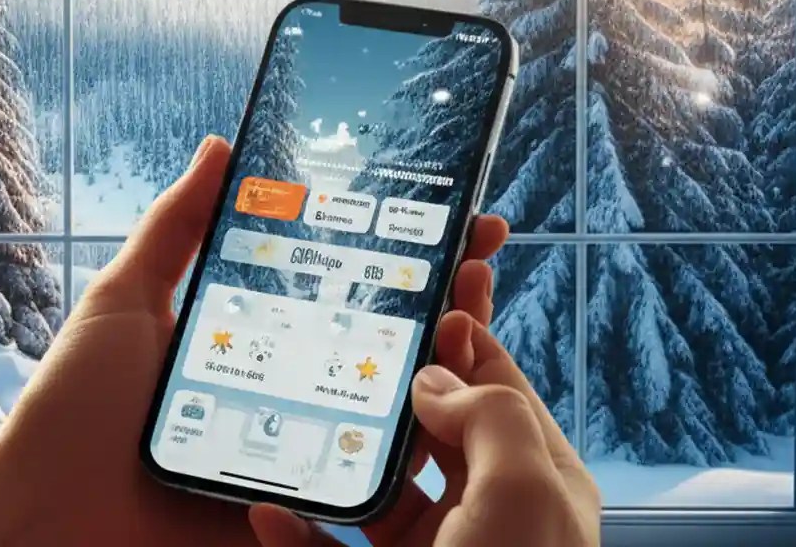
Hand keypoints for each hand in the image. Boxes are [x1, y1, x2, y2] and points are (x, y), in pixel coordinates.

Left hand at [0, 136, 510, 545]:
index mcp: (257, 345)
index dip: (397, 255)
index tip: (446, 215)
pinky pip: (375, 483)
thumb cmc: (74, 410)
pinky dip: (419, 442)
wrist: (47, 515)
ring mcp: (302, 456)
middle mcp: (290, 396)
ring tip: (473, 308)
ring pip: (397, 410)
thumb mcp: (126, 301)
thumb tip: (219, 147)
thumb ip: (176, 228)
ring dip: (447, 359)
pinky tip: (449, 389)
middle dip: (443, 297)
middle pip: (385, 345)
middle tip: (478, 253)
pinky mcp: (305, 514)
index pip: (344, 291)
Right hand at [248, 315, 600, 546]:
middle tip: (339, 323)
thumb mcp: (524, 489)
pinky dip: (296, 532)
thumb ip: (487, 414)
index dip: (465, 325)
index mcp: (532, 476)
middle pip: (431, 423)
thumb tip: (435, 372)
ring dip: (331, 452)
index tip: (426, 276)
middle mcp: (484, 512)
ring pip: (374, 488)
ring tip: (287, 410)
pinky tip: (263, 512)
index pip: (496, 381)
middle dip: (391, 374)